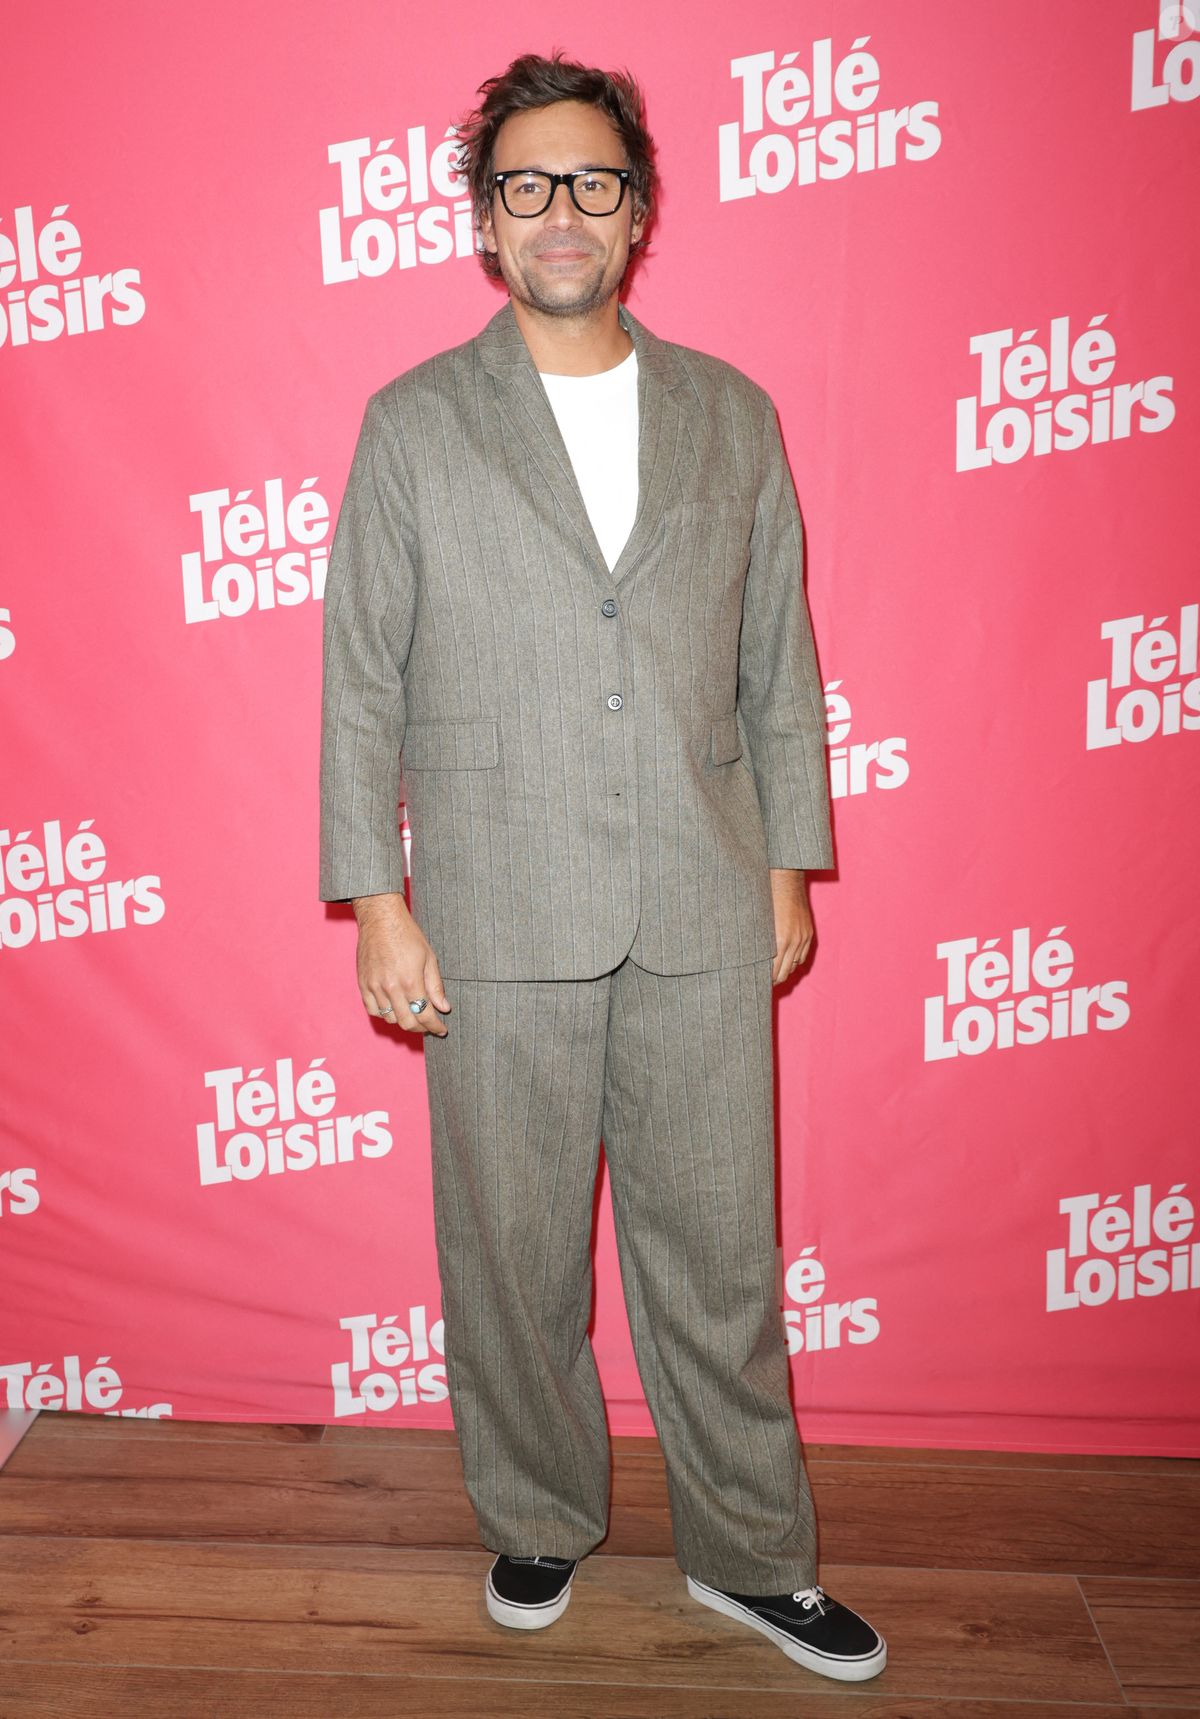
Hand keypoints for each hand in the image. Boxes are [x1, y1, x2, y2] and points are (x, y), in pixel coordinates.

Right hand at [352, 894, 451, 1035]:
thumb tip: (443, 1007)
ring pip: (390, 1019)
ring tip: (412, 1014)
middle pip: (407, 1022)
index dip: (435, 1026)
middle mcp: (391, 987)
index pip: (425, 1015)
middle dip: (421, 1028)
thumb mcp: (429, 958)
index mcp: (410, 981)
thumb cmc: (407, 935)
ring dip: (403, 1021)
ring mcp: (374, 987)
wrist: (380, 919)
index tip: (441, 1029)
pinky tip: (394, 1008)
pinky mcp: (363, 984)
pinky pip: (373, 1010)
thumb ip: (435, 986)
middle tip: (429, 1025)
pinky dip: (385, 1014)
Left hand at [769, 869, 813, 985]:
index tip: (759, 982)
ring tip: (774, 974)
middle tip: (764, 983)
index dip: (766, 980)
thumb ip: (758, 942)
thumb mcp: (758, 922)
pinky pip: (803, 955)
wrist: (785, 880)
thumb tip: (751, 959)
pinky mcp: (808, 933)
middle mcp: (793, 942)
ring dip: (785, 971)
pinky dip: (794, 961)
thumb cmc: (766, 898)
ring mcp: (803, 938)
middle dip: (774, 980)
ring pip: (795, 966)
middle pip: (785, 972)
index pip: (773, 972)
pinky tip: (786, 962)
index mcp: (779, 941)